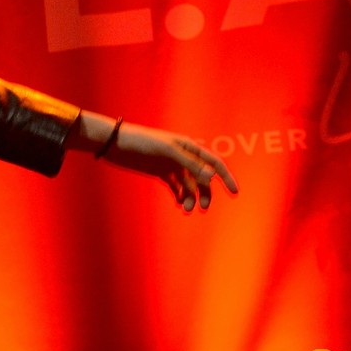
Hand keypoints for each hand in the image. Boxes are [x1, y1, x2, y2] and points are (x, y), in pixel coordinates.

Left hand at [98, 120, 238, 211]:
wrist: (116, 143)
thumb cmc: (141, 142)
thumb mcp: (167, 152)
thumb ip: (189, 164)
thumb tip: (211, 176)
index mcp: (188, 146)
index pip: (213, 162)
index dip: (226, 177)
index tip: (234, 193)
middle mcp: (182, 156)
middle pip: (202, 177)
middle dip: (205, 193)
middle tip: (201, 208)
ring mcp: (172, 165)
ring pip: (189, 184)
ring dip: (191, 197)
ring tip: (186, 208)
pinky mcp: (160, 172)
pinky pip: (176, 187)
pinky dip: (180, 196)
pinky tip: (179, 203)